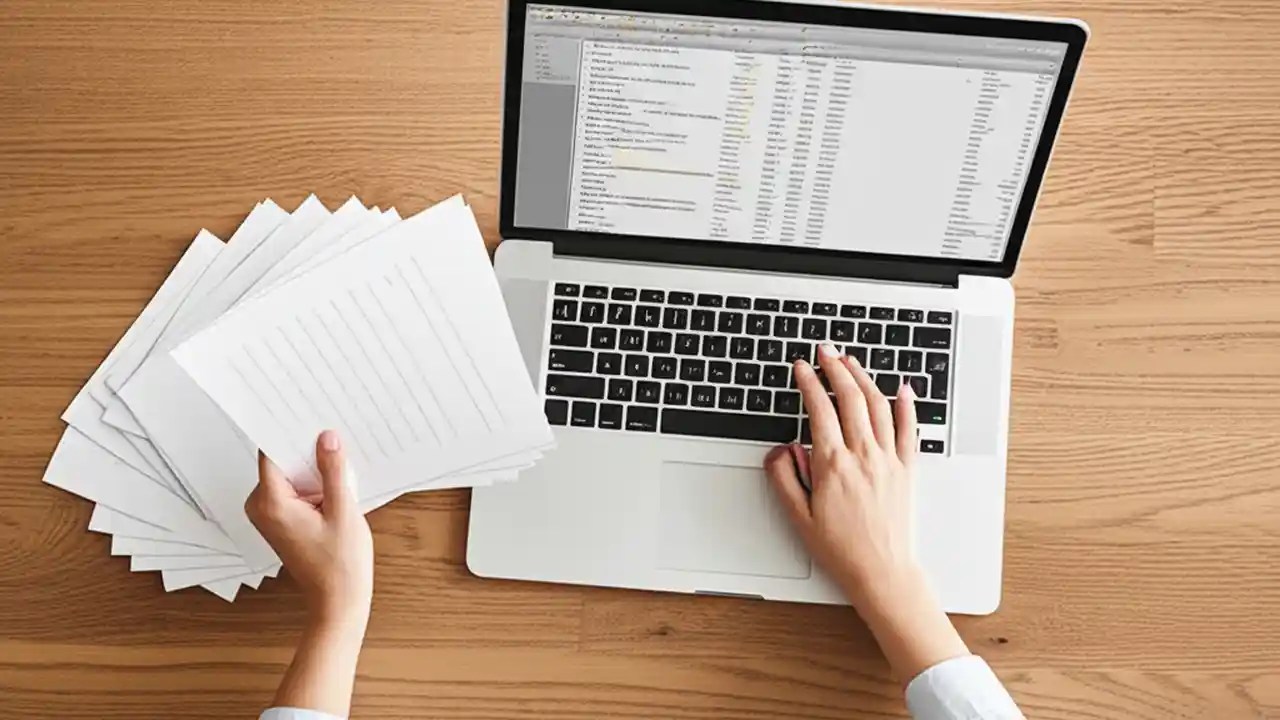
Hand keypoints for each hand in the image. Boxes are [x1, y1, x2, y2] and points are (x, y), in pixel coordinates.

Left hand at [246, 430, 373, 626]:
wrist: (338, 601)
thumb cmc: (340, 565)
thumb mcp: (343, 511)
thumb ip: (333, 471)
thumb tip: (326, 437)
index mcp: (271, 503)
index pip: (271, 452)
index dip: (290, 432)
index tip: (308, 416)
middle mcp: (262, 507)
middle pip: (281, 461)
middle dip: (307, 450)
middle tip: (335, 438)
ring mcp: (270, 514)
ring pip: (291, 474)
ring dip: (314, 468)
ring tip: (341, 464)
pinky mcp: (281, 519)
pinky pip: (295, 489)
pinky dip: (314, 484)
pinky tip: (336, 486)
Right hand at [765, 343, 918, 604]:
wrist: (883, 572)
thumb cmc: (841, 549)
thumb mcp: (798, 517)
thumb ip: (784, 478)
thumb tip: (780, 449)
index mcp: (833, 465)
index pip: (819, 410)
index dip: (808, 382)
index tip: (801, 367)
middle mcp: (863, 456)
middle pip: (850, 398)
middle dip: (835, 368)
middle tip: (825, 351)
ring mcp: (888, 460)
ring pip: (878, 406)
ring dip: (864, 378)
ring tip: (852, 361)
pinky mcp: (907, 469)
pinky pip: (908, 429)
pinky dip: (906, 404)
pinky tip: (902, 388)